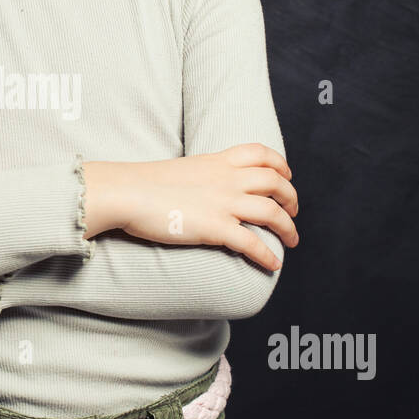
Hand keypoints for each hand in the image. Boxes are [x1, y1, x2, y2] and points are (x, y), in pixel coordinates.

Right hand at [84, 144, 297, 270]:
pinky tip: (274, 264)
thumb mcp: (181, 169)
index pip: (261, 154)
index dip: (280, 164)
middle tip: (293, 212)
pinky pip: (253, 243)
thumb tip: (202, 187)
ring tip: (292, 240)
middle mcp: (227, 179)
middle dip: (291, 198)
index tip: (286, 175)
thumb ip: (200, 175)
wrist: (126, 192)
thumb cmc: (143, 183)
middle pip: (276, 183)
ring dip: (289, 228)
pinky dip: (268, 255)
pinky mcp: (216, 228)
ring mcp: (223, 203)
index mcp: (217, 161)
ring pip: (272, 212)